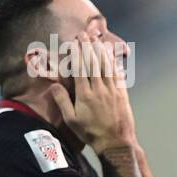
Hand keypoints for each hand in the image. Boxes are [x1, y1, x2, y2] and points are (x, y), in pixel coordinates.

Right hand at [49, 33, 135, 152]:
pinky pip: (117, 74)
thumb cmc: (91, 133)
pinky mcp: (122, 94)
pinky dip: (113, 62)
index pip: (81, 69)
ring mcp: (112, 91)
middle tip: (84, 34)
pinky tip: (110, 55)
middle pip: (93, 64)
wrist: (116, 143)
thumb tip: (54, 85)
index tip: (74, 43)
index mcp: (85, 95)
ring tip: (96, 39)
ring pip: (106, 66)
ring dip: (101, 51)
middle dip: (88, 47)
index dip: (78, 54)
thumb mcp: (71, 120)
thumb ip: (62, 101)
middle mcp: (99, 90)